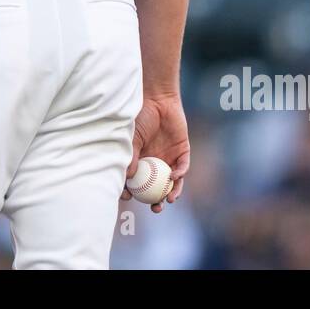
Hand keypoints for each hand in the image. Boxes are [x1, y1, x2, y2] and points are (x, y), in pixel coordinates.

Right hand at [122, 93, 189, 212]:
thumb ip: (131, 156)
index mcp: (140, 161)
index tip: (130, 198)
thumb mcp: (132, 138)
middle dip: (156, 201)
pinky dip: (179, 174)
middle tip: (155, 208)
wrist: (158, 100)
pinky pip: (182, 167)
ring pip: (172, 182)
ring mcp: (169, 158)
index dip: (134, 193)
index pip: (137, 182)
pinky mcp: (182, 152)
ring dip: (171, 193)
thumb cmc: (141, 117)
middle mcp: (155, 163)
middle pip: (156, 188)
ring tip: (169, 200)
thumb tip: (127, 177)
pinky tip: (174, 178)